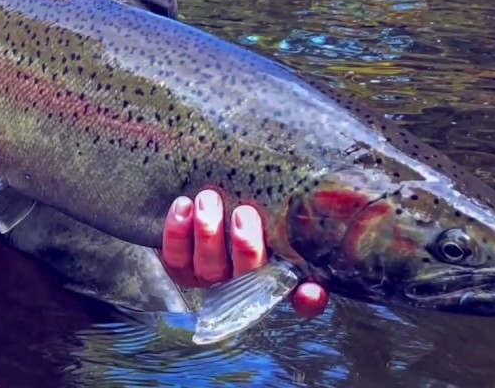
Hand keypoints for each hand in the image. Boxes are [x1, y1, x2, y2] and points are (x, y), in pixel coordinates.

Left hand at [161, 189, 328, 318]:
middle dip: (247, 247)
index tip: (312, 289)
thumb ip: (290, 203)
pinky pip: (175, 258)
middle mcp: (244, 281)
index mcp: (277, 269)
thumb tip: (319, 199)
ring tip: (207, 198)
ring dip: (208, 232)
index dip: (308, 299)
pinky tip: (182, 205)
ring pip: (209, 267)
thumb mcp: (271, 199)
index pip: (302, 298)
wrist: (200, 194)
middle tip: (244, 212)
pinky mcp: (179, 266)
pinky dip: (176, 232)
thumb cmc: (243, 195)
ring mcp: (209, 275)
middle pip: (249, 276)